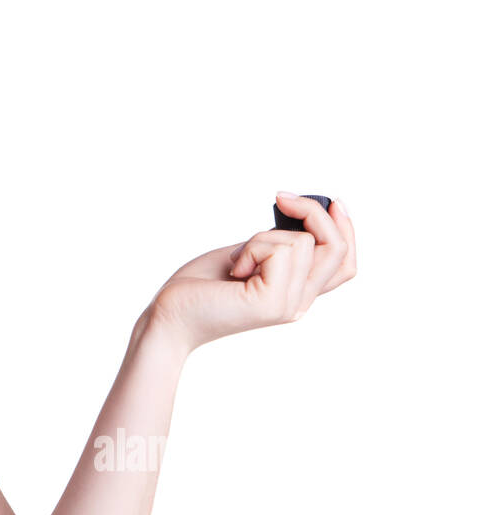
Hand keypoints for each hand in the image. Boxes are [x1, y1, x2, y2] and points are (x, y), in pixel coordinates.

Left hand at [151, 193, 356, 352]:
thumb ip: (277, 245)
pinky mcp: (272, 302)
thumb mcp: (247, 255)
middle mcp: (299, 303)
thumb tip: (300, 215)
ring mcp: (288, 305)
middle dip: (314, 212)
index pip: (344, 264)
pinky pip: (280, 249)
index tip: (332, 201)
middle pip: (338, 248)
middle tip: (281, 198)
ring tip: (237, 259)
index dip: (346, 229)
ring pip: (303, 242)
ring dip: (263, 236)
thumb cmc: (199, 287)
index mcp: (296, 293)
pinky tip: (234, 268)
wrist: (168, 316)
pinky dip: (253, 246)